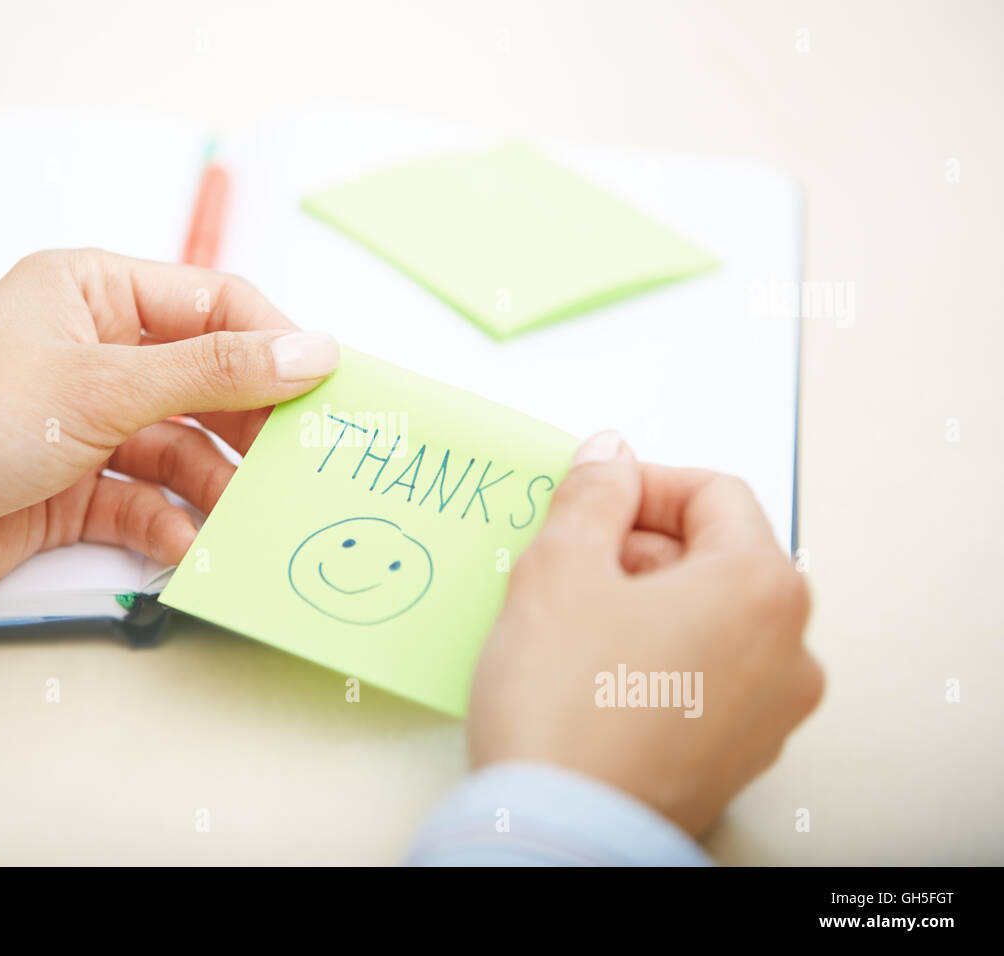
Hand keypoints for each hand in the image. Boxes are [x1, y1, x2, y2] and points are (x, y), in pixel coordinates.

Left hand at [0, 249, 338, 608]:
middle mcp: (98, 353)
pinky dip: (170, 524)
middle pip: (208, 383)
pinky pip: (146, 503)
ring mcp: (89, 424)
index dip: (274, 343)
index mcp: (96, 294)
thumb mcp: (101, 383)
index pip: (214, 305)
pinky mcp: (77, 489)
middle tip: (305, 461)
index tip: (326, 387)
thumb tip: (314, 350)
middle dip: (252, 424)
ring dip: (216, 484)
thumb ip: (213, 371)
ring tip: (252, 514)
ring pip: (184, 449)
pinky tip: (186, 544)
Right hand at [469, 431, 822, 835]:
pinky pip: (708, 677)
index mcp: (762, 587)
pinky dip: (660, 656)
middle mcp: (789, 649)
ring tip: (575, 623)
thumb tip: (610, 455)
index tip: (592, 498)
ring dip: (648, 601)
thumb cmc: (564, 706)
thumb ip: (592, 495)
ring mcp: (771, 712)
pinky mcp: (739, 757)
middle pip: (719, 557)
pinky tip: (596, 674)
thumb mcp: (559, 570)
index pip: (715, 493)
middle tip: (571, 563)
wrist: (559, 832)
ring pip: (713, 619)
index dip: (644, 483)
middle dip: (641, 547)